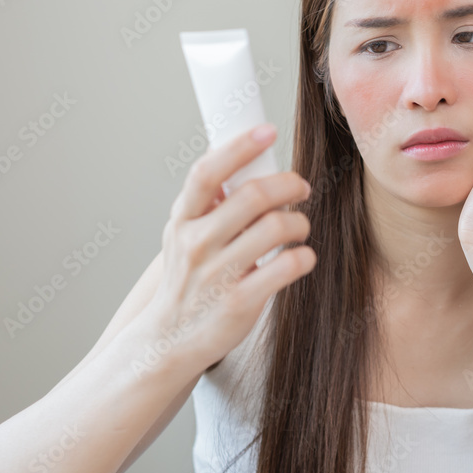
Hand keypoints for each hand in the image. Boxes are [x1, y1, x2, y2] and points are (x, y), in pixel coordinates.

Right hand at [138, 124, 315, 373]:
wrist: (168, 341)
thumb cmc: (187, 281)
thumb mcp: (184, 236)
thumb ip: (209, 204)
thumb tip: (243, 159)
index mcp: (182, 220)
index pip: (207, 172)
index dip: (239, 147)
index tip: (267, 131)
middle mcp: (196, 244)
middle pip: (253, 196)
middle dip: (288, 184)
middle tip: (301, 188)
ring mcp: (217, 275)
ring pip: (276, 228)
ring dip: (299, 222)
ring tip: (299, 227)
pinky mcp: (241, 302)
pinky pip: (287, 266)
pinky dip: (304, 256)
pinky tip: (301, 257)